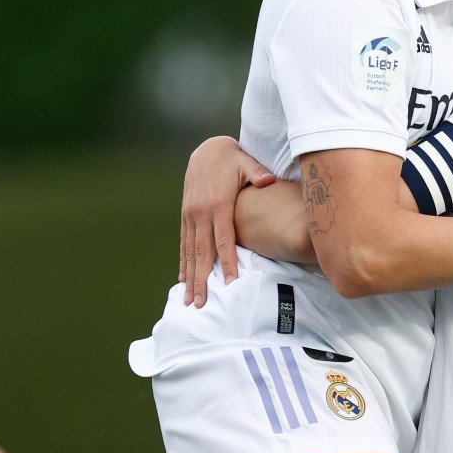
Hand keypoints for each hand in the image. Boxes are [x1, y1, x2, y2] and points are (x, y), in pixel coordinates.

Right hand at [180, 136, 275, 307]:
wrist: (207, 149)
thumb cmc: (232, 159)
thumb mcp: (246, 163)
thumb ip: (258, 174)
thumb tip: (269, 180)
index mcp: (219, 204)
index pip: (224, 240)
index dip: (228, 263)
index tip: (230, 284)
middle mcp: (201, 213)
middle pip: (203, 253)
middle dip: (202, 280)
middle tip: (202, 303)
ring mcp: (191, 215)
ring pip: (190, 251)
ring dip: (190, 276)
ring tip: (190, 299)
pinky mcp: (186, 214)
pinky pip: (185, 242)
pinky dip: (184, 262)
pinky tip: (183, 278)